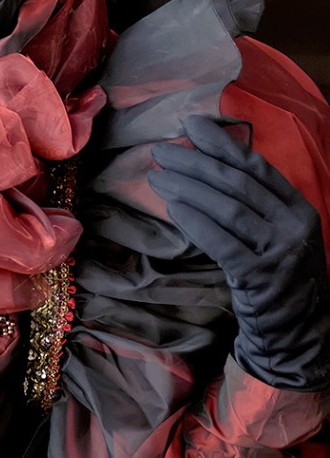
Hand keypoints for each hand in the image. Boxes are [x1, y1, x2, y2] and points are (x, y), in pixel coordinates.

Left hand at [149, 114, 329, 389]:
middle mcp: (293, 224)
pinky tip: (174, 208)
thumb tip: (207, 167)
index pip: (256, 168)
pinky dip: (197, 223)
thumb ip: (255, 205)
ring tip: (157, 177)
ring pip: (228, 209)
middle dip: (196, 162)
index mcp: (298, 207)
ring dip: (188, 189)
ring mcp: (279, 251)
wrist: (299, 331)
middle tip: (161, 150)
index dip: (222, 145)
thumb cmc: (278, 277)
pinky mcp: (260, 277)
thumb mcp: (277, 234)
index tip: (191, 126)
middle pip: (238, 184)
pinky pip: (223, 243)